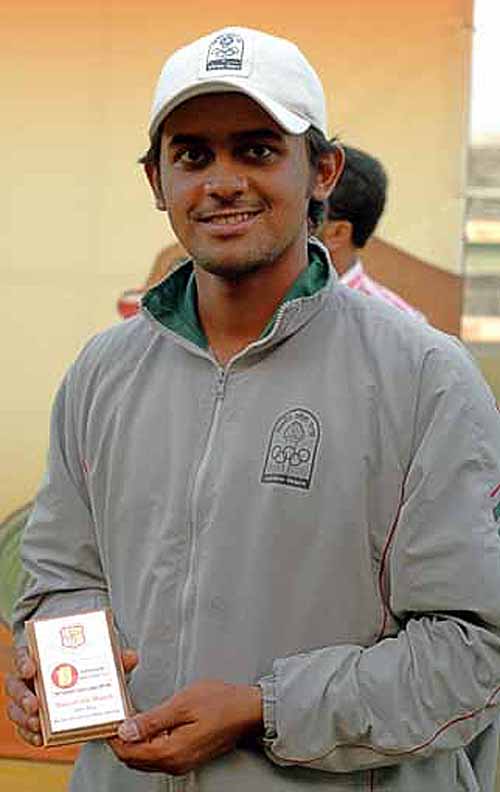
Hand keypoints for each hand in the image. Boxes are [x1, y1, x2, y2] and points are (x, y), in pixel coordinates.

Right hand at [5, 647, 137, 746]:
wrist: (81, 683)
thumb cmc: (85, 666)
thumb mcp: (98, 660)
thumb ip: (113, 657)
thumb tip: (131, 657)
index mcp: (39, 657)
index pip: (24, 655)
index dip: (24, 661)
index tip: (32, 668)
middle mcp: (28, 678)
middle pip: (15, 686)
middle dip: (23, 696)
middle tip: (36, 705)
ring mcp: (26, 699)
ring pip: (16, 709)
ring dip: (25, 718)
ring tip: (38, 724)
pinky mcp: (30, 719)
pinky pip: (23, 729)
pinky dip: (30, 735)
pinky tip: (41, 739)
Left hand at [109, 679, 262, 774]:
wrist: (248, 710)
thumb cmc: (221, 703)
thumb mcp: (183, 704)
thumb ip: (152, 720)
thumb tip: (126, 730)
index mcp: (171, 752)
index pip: (129, 753)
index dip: (114, 737)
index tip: (108, 719)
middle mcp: (174, 763)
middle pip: (134, 759)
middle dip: (121, 740)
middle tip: (115, 716)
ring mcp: (181, 761)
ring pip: (145, 758)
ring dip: (133, 741)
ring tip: (129, 717)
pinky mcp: (187, 755)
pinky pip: (158, 754)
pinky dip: (147, 742)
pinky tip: (147, 724)